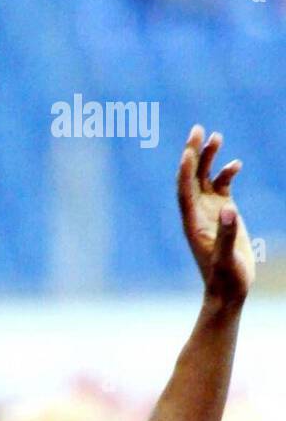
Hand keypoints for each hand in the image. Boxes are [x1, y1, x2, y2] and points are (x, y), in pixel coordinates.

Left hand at [177, 125, 253, 306]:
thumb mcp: (226, 259)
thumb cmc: (225, 279)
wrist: (229, 291)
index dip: (185, 170)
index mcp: (193, 224)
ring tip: (217, 136)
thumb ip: (227, 235)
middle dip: (193, 154)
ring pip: (205, 178)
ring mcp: (210, 212)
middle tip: (197, 129)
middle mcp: (197, 214)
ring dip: (208, 158)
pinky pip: (221, 187)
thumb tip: (230, 210)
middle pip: (190, 178)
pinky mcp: (223, 213)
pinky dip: (226, 173)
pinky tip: (236, 164)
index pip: (185, 191)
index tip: (189, 149)